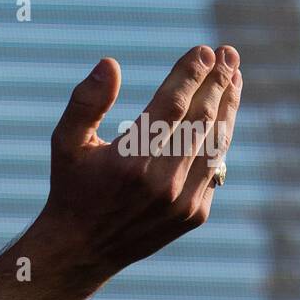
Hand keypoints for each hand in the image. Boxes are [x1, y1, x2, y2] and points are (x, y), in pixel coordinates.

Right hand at [40, 44, 242, 277]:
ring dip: (227, 106)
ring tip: (233, 77)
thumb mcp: (65, 144)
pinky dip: (220, 138)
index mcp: (129, 160)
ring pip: (216, 142)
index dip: (191, 74)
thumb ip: (85, 103)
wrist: (83, 249)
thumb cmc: (72, 188)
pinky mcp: (194, 214)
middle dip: (217, 82)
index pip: (173, 105)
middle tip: (227, 54)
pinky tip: (221, 117)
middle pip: (202, 119)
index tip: (203, 50)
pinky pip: (215, 167)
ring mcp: (182, 200)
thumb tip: (110, 63)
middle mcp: (161, 181)